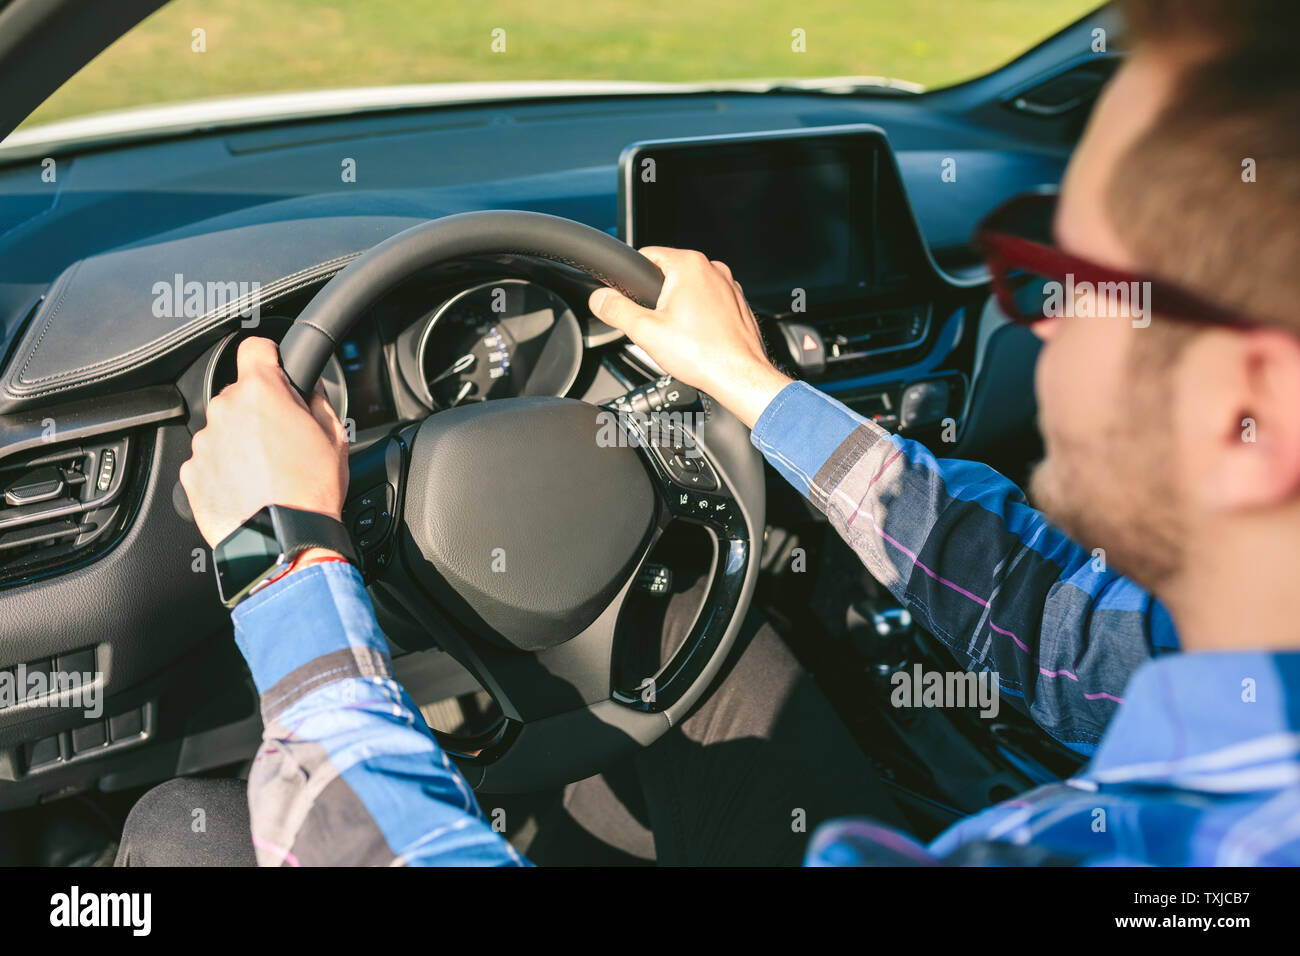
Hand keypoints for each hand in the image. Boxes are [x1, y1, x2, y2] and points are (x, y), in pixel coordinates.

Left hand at [180, 336, 348, 548]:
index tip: (274, 369)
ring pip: (223, 429)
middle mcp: (226, 411)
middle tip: (282, 440)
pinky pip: (209, 461)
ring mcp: (205, 443)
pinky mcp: (192, 473)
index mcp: (261, 393)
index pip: (254, 348)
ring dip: (240, 442)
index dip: (268, 357)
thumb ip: (317, 399)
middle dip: (258, 411)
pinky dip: (225, 470)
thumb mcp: (335, 435)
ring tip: (267, 472)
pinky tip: (249, 488)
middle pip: (239, 395)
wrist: (286, 540)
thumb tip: (309, 386)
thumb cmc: (311, 491)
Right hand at [588, 247, 792, 427]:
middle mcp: (713, 269)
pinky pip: (710, 301)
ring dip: (680, 307)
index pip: (647, 254)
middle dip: (657, 297)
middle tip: (657, 326)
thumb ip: (616, 310)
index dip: (633, 277)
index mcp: (689, 265)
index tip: (630, 296)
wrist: (740, 377)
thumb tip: (599, 298)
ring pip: (691, 288)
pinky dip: (701, 316)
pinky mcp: (738, 303)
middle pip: (669, 273)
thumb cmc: (703, 355)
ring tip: (680, 336)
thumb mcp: (645, 331)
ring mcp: (729, 285)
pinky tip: (698, 338)